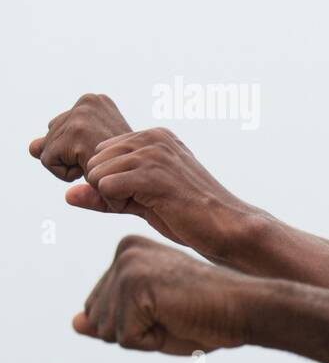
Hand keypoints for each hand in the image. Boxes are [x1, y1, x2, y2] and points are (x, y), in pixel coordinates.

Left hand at [30, 94, 131, 180]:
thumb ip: (58, 146)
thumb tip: (32, 147)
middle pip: (50, 135)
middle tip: (98, 160)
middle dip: (68, 156)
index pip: (58, 127)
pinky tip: (90, 170)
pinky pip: (48, 161)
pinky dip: (65, 174)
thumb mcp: (90, 150)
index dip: (74, 149)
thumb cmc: (124, 170)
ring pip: (47, 149)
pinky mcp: (77, 133)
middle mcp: (88, 101)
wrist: (150, 181)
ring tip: (96, 164)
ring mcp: (83, 115)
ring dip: (69, 167)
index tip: (99, 152)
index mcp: (95, 100)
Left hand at [69, 127, 262, 263]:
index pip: (101, 153)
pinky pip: (106, 187)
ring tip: (150, 205)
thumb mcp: (141, 200)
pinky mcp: (152, 174)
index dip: (113, 181)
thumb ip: (105, 194)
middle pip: (94, 162)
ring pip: (96, 174)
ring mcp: (154, 154)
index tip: (145, 194)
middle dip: (108, 189)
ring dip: (114, 198)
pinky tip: (151, 208)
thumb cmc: (190, 215)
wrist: (227, 226)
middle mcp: (153, 138)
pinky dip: (118, 204)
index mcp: (155, 136)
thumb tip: (67, 195)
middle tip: (144, 203)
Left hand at [73, 236, 252, 355]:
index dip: (136, 325)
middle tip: (176, 315)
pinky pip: (124, 337)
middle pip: (97, 318)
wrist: (246, 308)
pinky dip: (151, 341)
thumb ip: (113, 319)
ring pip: (107, 330)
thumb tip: (76, 323)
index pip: (99, 309)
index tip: (173, 309)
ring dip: (144, 337)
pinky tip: (178, 318)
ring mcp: (129, 265)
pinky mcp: (136, 284)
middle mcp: (125, 252)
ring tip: (178, 316)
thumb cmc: (208, 313)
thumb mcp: (154, 319)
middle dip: (134, 332)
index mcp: (129, 253)